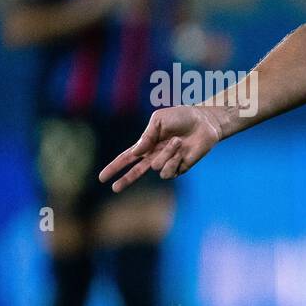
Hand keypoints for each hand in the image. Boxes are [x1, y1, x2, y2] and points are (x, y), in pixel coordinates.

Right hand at [99, 104, 223, 191]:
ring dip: (167, 153)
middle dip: (125, 179)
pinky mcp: (180, 168)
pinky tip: (182, 151)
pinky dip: (175, 159)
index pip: (127, 158)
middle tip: (114, 188)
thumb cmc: (181, 117)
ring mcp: (168, 163)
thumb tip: (135, 152)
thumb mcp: (159, 120)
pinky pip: (170, 171)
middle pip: (136, 172)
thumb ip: (146, 136)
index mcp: (147, 144)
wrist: (203, 122)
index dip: (115, 167)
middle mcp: (156, 155)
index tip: (102, 177)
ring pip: (156, 167)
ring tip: (178, 141)